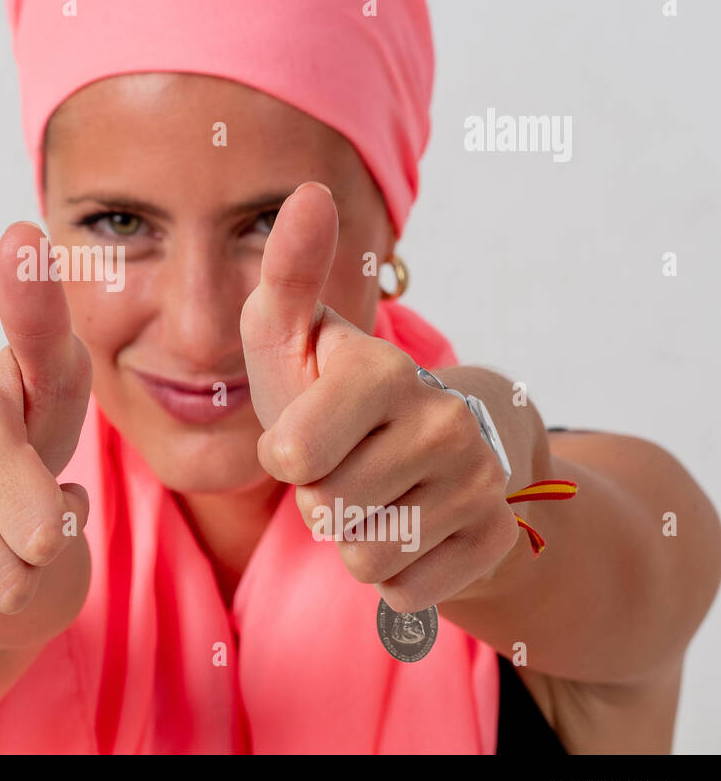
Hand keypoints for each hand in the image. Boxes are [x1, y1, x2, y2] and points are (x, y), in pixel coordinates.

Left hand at [239, 182, 518, 612]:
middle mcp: (444, 420)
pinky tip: (407, 525)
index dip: (285, 455)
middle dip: (319, 498)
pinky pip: (404, 591)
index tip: (304, 431)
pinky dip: (390, 570)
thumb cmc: (330, 389)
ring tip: (372, 491)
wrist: (421, 445)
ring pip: (365, 557)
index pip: (293, 456)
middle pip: (326, 513)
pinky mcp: (494, 537)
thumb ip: (287, 272)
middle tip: (344, 463)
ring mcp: (478, 482)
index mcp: (385, 370)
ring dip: (351, 536)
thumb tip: (309, 189)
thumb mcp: (290, 337)